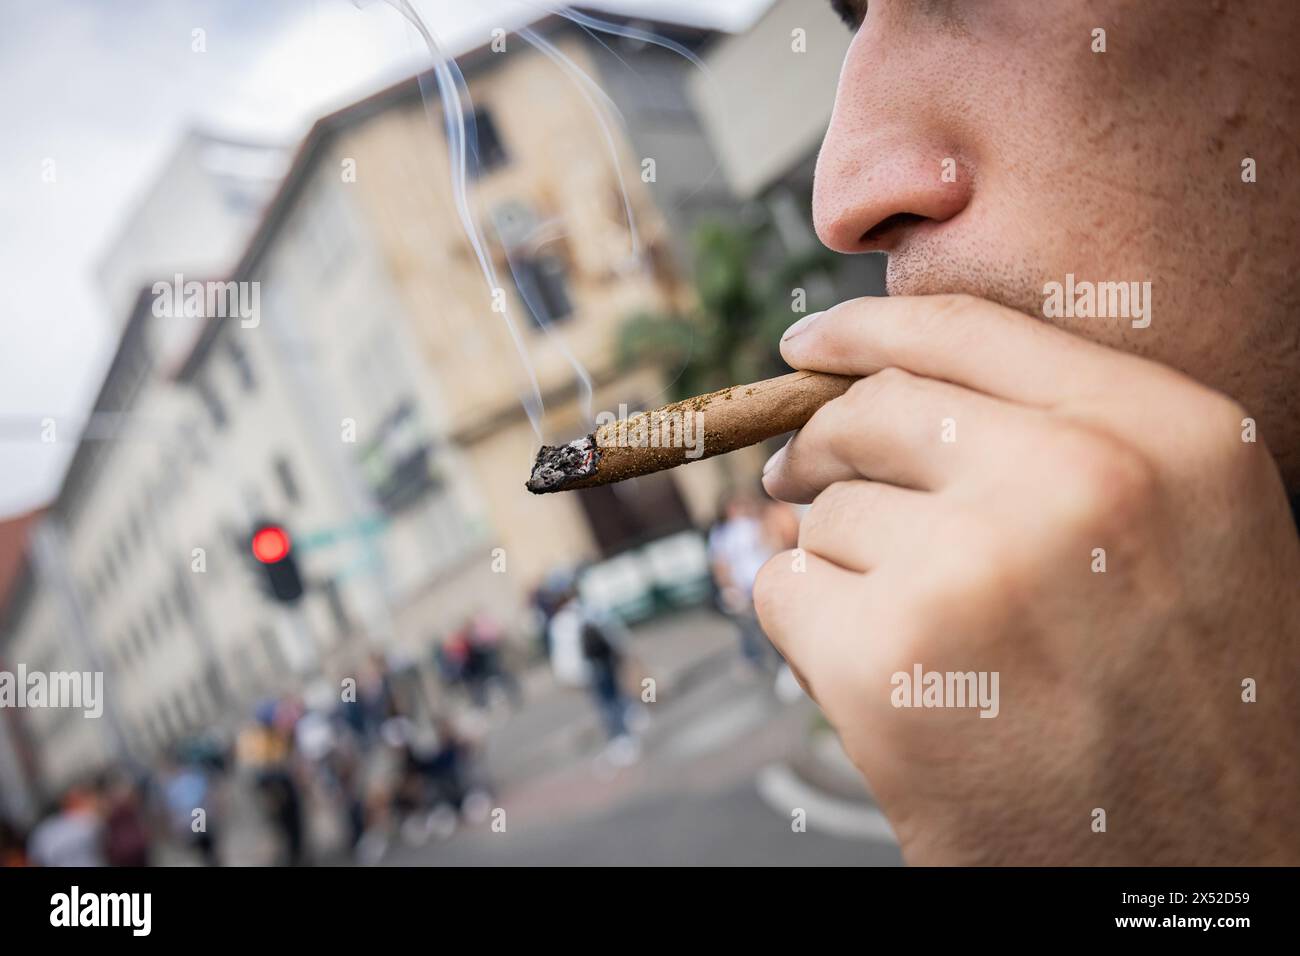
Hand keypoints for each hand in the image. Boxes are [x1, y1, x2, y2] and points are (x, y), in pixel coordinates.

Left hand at [756, 294, 1299, 864]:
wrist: (1203, 878)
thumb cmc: (1187, 707)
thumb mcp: (1183, 534)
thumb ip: (1057, 442)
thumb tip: (870, 392)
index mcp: (1169, 435)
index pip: (965, 330)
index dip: (863, 331)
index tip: (803, 342)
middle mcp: (1078, 482)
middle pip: (873, 412)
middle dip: (820, 447)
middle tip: (797, 478)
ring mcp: (976, 570)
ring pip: (826, 514)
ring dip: (842, 567)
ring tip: (922, 641)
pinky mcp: (889, 664)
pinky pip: (782, 590)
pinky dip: (804, 630)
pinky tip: (880, 684)